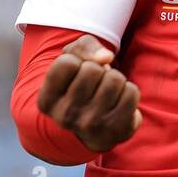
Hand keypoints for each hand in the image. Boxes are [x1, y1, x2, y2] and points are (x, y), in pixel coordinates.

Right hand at [36, 34, 141, 151]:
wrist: (97, 127)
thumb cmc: (82, 84)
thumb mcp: (73, 60)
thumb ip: (84, 47)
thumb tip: (106, 57)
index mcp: (46, 101)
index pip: (67, 63)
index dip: (78, 61)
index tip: (77, 74)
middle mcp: (65, 117)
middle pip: (92, 69)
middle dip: (99, 70)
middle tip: (96, 84)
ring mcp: (91, 125)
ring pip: (114, 79)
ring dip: (115, 79)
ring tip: (107, 92)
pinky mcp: (116, 129)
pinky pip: (131, 93)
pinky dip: (128, 91)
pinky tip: (118, 102)